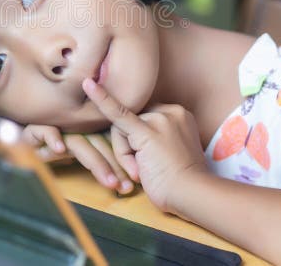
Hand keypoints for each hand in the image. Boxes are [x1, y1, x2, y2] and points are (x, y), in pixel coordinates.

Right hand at [21, 124, 136, 193]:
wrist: (17, 143)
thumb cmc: (51, 152)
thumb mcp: (78, 158)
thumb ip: (97, 163)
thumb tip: (123, 184)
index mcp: (87, 129)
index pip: (109, 142)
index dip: (121, 162)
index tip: (131, 183)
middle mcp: (75, 126)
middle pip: (99, 143)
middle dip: (114, 166)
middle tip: (124, 187)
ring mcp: (56, 126)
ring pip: (79, 141)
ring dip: (95, 161)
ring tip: (108, 181)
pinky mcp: (36, 127)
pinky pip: (46, 130)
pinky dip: (52, 138)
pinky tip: (59, 151)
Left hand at [81, 77, 208, 214]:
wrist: (192, 195)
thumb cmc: (181, 183)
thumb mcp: (169, 154)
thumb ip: (154, 140)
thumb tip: (133, 140)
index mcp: (179, 116)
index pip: (144, 119)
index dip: (135, 139)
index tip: (140, 153)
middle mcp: (171, 111)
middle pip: (131, 121)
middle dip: (128, 148)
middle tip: (141, 171)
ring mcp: (159, 119)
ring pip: (121, 129)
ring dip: (124, 154)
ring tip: (141, 172)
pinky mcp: (145, 131)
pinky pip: (117, 112)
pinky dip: (101, 98)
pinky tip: (88, 85)